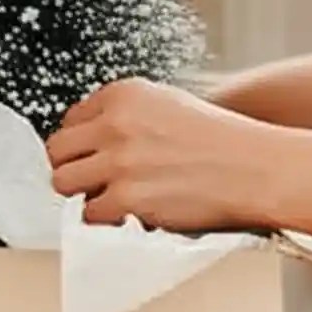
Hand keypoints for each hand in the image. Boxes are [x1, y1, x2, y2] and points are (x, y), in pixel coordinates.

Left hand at [47, 78, 279, 231]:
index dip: (82, 142)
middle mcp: (115, 123)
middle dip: (72, 166)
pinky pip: (89, 213)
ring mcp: (119, 162)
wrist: (254, 168)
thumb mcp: (167, 103)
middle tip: (93, 179)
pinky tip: (127, 211)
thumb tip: (88, 136)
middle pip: (57, 150)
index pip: (70, 119)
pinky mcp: (128, 198)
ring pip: (64, 182)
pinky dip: (105, 217)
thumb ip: (125, 114)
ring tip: (109, 196)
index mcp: (123, 94)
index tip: (94, 154)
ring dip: (83, 192)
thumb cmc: (219, 139)